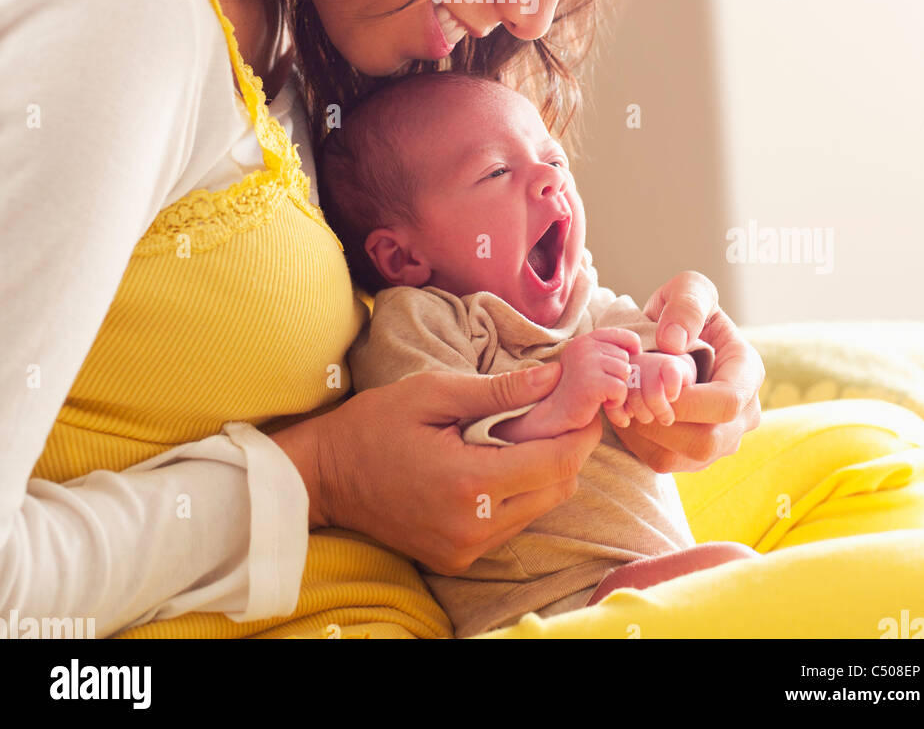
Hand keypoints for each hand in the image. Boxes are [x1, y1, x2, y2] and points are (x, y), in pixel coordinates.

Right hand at [268, 362, 601, 575]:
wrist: (326, 476)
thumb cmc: (374, 424)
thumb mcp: (434, 393)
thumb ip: (499, 390)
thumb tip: (553, 377)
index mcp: (471, 483)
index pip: (556, 463)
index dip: (582, 432)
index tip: (588, 404)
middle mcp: (475, 526)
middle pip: (557, 490)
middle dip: (569, 449)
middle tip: (565, 412)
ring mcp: (466, 547)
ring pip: (539, 509)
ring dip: (546, 472)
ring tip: (531, 432)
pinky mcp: (458, 556)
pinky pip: (512, 523)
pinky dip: (521, 492)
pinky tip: (503, 460)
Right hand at [546, 327, 643, 431]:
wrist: (558, 412)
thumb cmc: (579, 388)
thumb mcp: (589, 361)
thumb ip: (606, 350)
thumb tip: (637, 346)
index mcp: (584, 340)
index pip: (623, 335)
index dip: (633, 348)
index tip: (627, 364)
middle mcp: (585, 347)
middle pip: (625, 356)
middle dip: (620, 374)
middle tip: (604, 386)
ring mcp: (587, 363)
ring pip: (625, 372)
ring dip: (619, 388)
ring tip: (603, 394)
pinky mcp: (593, 382)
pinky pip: (621, 388)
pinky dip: (618, 400)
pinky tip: (604, 403)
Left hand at [618, 272, 764, 473]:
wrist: (667, 336)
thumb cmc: (680, 310)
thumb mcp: (687, 289)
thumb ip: (686, 304)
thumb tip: (673, 342)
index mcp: (747, 371)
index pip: (728, 402)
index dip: (688, 400)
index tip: (654, 382)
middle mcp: (744, 412)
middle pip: (709, 440)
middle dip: (663, 421)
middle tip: (632, 396)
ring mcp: (724, 438)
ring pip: (687, 457)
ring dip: (649, 434)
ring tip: (628, 402)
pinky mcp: (697, 455)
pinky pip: (667, 463)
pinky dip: (640, 444)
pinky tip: (628, 415)